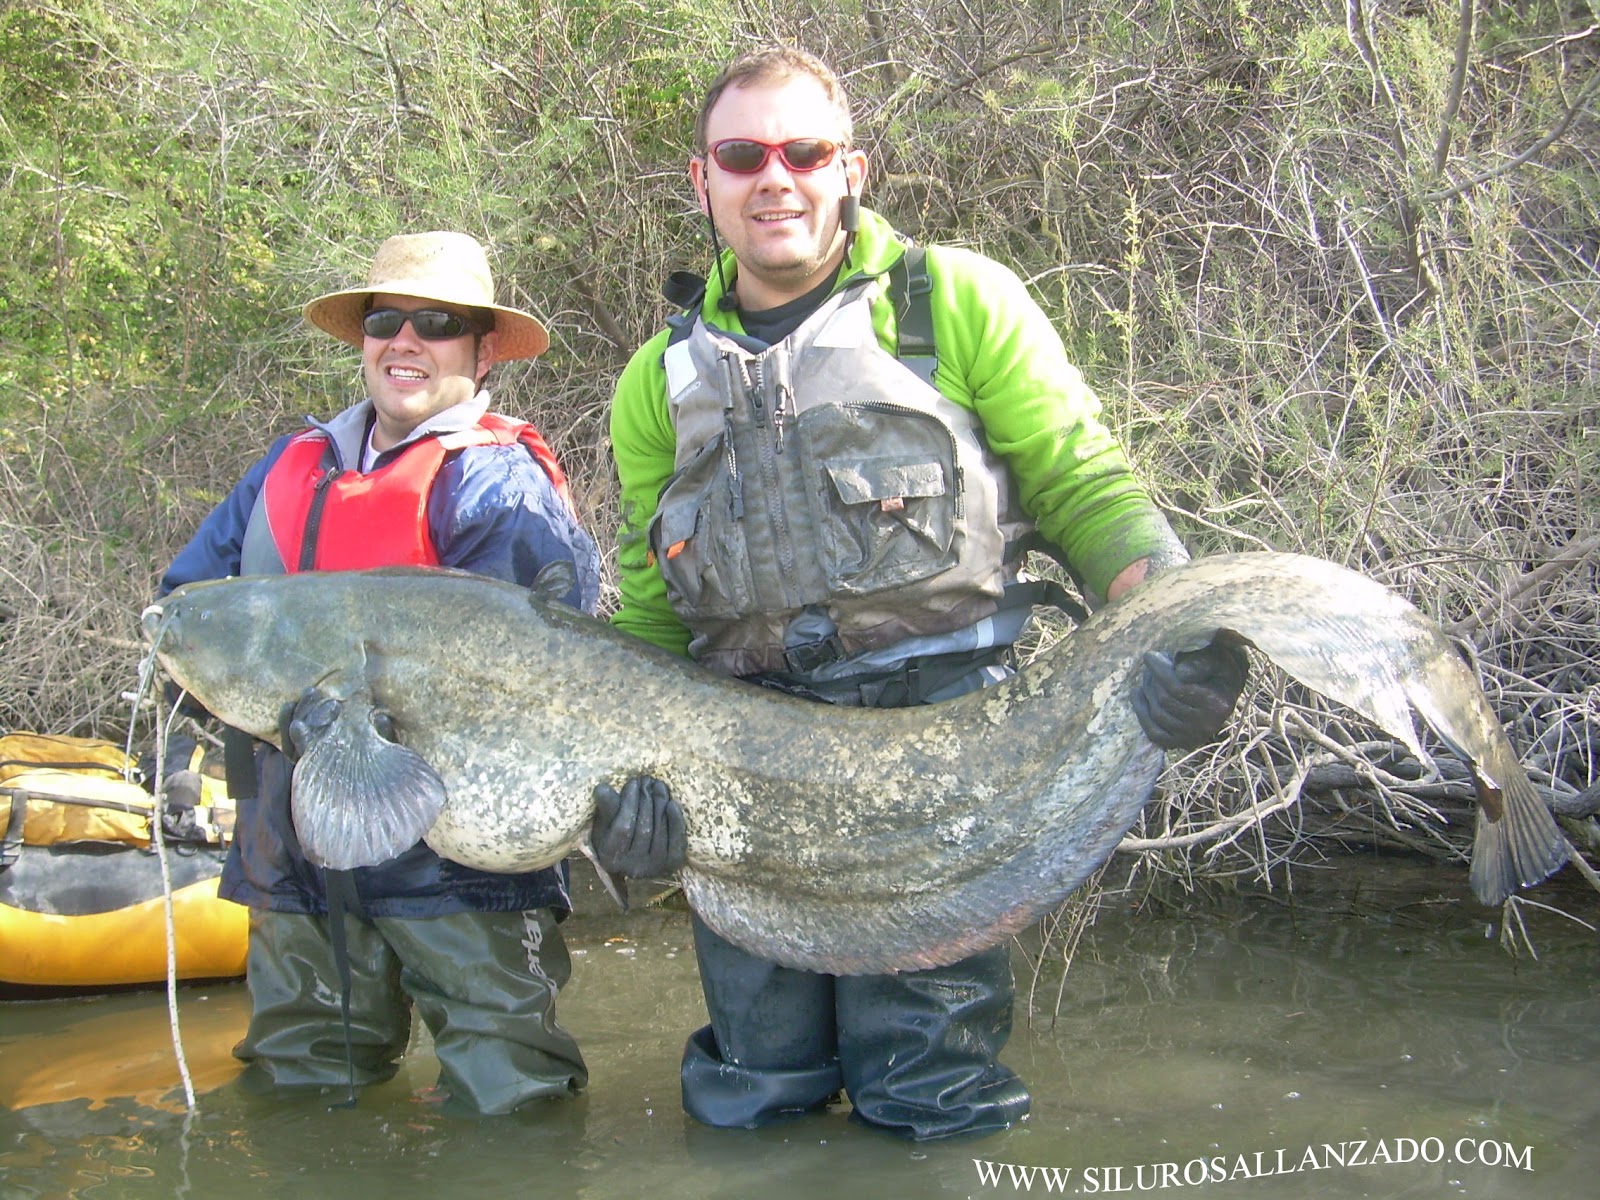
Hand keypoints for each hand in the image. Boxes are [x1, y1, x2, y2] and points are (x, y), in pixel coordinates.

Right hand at [592, 776, 686, 878]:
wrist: (634, 857)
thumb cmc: (615, 835)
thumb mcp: (605, 823)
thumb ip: (607, 808)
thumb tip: (602, 788)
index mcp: (611, 857)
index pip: (623, 828)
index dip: (629, 803)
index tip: (633, 782)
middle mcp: (633, 867)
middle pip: (644, 829)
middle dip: (646, 800)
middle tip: (647, 780)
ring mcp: (654, 867)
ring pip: (659, 832)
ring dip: (660, 804)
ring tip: (658, 786)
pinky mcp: (672, 864)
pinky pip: (676, 841)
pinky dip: (676, 821)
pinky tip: (672, 803)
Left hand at [1131, 641, 1247, 749]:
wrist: (1225, 692)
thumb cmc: (1219, 670)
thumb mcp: (1218, 660)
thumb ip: (1201, 662)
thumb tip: (1179, 672)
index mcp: (1217, 704)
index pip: (1178, 688)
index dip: (1159, 671)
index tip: (1149, 655)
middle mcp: (1206, 725)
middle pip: (1165, 701)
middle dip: (1152, 680)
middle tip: (1150, 667)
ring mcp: (1192, 738)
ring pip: (1157, 714)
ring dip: (1147, 692)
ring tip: (1148, 677)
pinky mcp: (1180, 743)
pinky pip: (1153, 732)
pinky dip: (1141, 712)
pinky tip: (1138, 694)